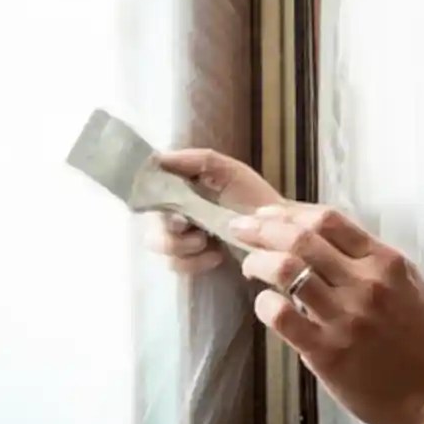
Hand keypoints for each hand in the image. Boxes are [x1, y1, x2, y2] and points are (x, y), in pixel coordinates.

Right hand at [147, 148, 285, 273]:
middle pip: (149, 225)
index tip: (169, 203)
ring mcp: (181, 239)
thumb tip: (158, 158)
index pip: (146, 191)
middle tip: (190, 226)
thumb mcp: (227, 171)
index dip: (150, 198)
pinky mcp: (192, 261)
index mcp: (178, 189)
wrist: (276, 228)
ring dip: (183, 246)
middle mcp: (173, 213)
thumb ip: (196, 160)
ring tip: (207, 241)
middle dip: (169, 230)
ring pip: (160, 247)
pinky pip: (177, 264)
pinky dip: (196, 262)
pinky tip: (216, 255)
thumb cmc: (251, 195)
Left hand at [231, 204, 423, 423]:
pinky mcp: (327, 353)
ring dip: (257, 261)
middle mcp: (365, 283)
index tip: (267, 214)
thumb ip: (373, 261)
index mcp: (386, 262)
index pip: (328, 220)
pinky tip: (264, 304)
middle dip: (261, 228)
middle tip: (242, 229)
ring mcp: (345, 318)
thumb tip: (326, 242)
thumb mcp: (411, 284)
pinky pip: (281, 316)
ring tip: (250, 266)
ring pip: (285, 270)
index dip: (289, 212)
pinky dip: (264, 304)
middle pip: (300, 237)